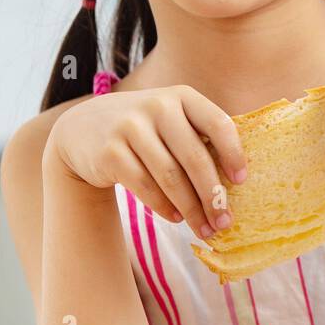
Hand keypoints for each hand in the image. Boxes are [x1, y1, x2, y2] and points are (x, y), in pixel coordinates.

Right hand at [46, 86, 244, 238]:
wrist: (82, 128)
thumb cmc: (145, 129)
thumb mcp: (172, 119)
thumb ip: (200, 137)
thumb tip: (234, 182)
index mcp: (183, 96)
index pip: (218, 123)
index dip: (233, 153)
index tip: (241, 181)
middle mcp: (158, 106)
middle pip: (194, 157)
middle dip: (212, 195)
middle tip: (224, 222)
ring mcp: (131, 127)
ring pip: (170, 176)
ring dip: (190, 208)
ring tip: (203, 228)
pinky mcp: (110, 152)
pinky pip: (144, 186)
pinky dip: (164, 206)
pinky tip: (176, 217)